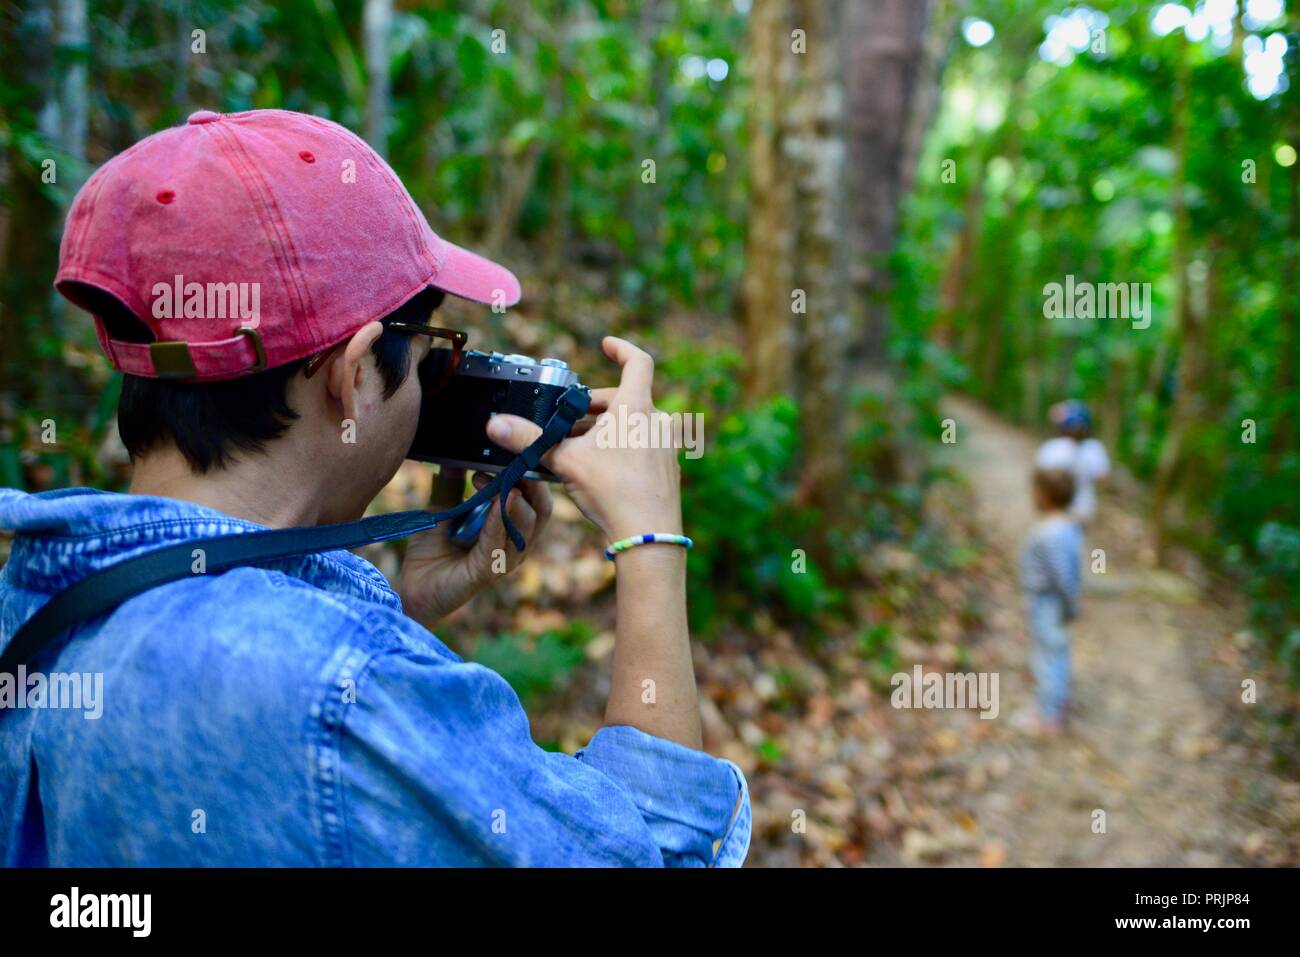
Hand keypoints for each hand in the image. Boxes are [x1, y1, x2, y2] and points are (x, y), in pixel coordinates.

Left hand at [397, 467, 552, 627]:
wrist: (412, 588)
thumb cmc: (431, 552)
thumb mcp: (443, 508)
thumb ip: (452, 483)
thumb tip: (456, 451)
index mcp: (511, 528)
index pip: (537, 498)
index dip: (529, 473)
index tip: (510, 452)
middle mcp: (515, 544)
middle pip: (541, 511)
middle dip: (531, 484)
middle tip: (513, 462)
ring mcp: (504, 560)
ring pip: (526, 526)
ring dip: (516, 500)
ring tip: (504, 480)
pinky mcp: (487, 572)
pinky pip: (499, 543)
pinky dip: (499, 520)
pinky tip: (498, 500)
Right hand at [486, 336, 681, 542]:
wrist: (648, 534)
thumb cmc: (612, 490)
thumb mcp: (565, 460)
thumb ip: (529, 439)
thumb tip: (495, 424)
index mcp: (637, 407)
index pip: (637, 362)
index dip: (621, 348)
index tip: (605, 345)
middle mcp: (657, 421)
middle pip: (624, 399)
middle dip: (594, 406)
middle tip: (567, 420)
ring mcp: (665, 446)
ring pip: (631, 425)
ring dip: (605, 430)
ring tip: (577, 449)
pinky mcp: (666, 468)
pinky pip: (641, 447)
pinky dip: (619, 448)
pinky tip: (598, 470)